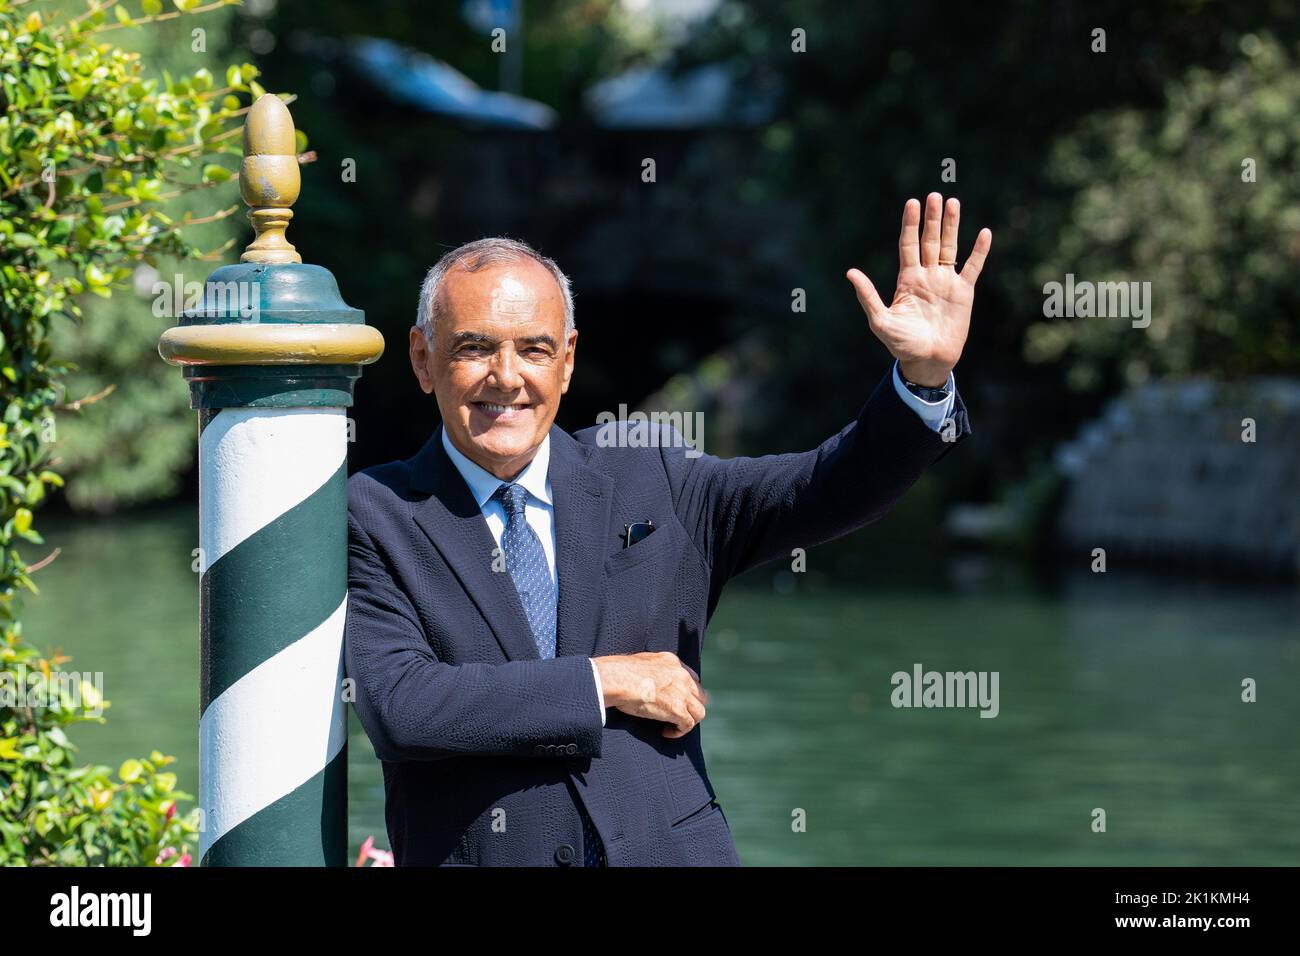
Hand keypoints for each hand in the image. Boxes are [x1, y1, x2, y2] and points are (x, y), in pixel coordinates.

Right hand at [593, 652, 707, 738]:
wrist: (619, 679)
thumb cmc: (620, 672)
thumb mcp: (642, 661)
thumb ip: (652, 669)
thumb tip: (647, 679)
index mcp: (673, 662)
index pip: (692, 677)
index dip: (687, 691)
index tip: (677, 700)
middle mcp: (682, 676)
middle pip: (700, 695)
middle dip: (692, 706)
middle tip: (678, 715)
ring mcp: (682, 693)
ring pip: (699, 712)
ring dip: (688, 721)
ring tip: (673, 726)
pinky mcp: (677, 710)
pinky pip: (688, 725)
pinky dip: (679, 731)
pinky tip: (666, 732)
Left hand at [845, 193, 991, 386]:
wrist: (927, 360)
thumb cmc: (901, 344)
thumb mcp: (880, 320)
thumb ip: (868, 296)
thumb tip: (850, 272)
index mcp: (907, 279)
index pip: (908, 244)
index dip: (910, 224)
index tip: (912, 202)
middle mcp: (926, 275)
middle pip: (929, 240)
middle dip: (932, 219)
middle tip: (935, 195)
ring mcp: (945, 282)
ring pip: (949, 247)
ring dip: (951, 226)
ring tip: (953, 203)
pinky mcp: (963, 292)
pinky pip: (972, 267)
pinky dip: (979, 251)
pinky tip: (984, 233)